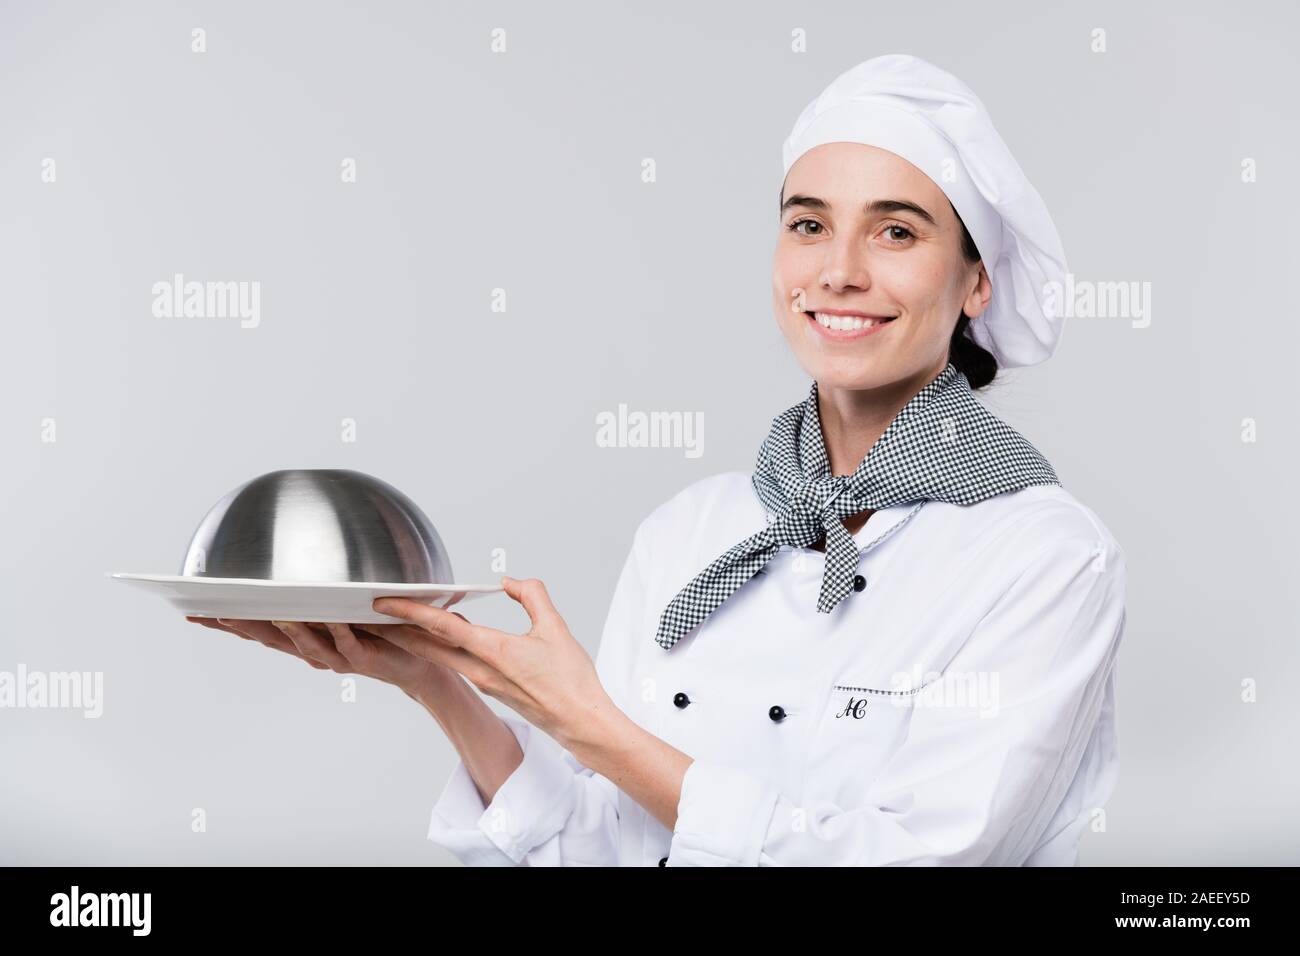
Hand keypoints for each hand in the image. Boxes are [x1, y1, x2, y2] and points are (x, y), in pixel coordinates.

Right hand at [185, 615, 463, 699]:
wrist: (415, 665)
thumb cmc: (378, 634)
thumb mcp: (345, 610)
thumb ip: (323, 594)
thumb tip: (300, 566)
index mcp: (305, 637)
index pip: (259, 629)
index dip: (228, 622)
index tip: (194, 611)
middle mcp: (314, 650)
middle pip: (270, 639)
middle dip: (241, 626)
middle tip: (212, 613)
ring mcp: (337, 656)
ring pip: (306, 643)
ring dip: (288, 629)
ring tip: (270, 614)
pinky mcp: (363, 658)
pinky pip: (348, 643)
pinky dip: (338, 632)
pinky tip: (330, 620)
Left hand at [366, 576, 618, 749]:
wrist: (579, 722)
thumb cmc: (570, 680)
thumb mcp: (555, 627)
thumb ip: (531, 596)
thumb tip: (509, 582)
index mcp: (492, 651)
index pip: (441, 626)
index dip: (409, 611)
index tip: (383, 602)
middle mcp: (480, 670)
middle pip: (428, 646)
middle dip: (397, 630)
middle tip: (371, 615)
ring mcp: (484, 682)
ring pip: (441, 656)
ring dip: (417, 640)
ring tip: (397, 624)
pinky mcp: (492, 688)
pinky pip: (458, 663)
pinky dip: (443, 648)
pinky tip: (443, 638)